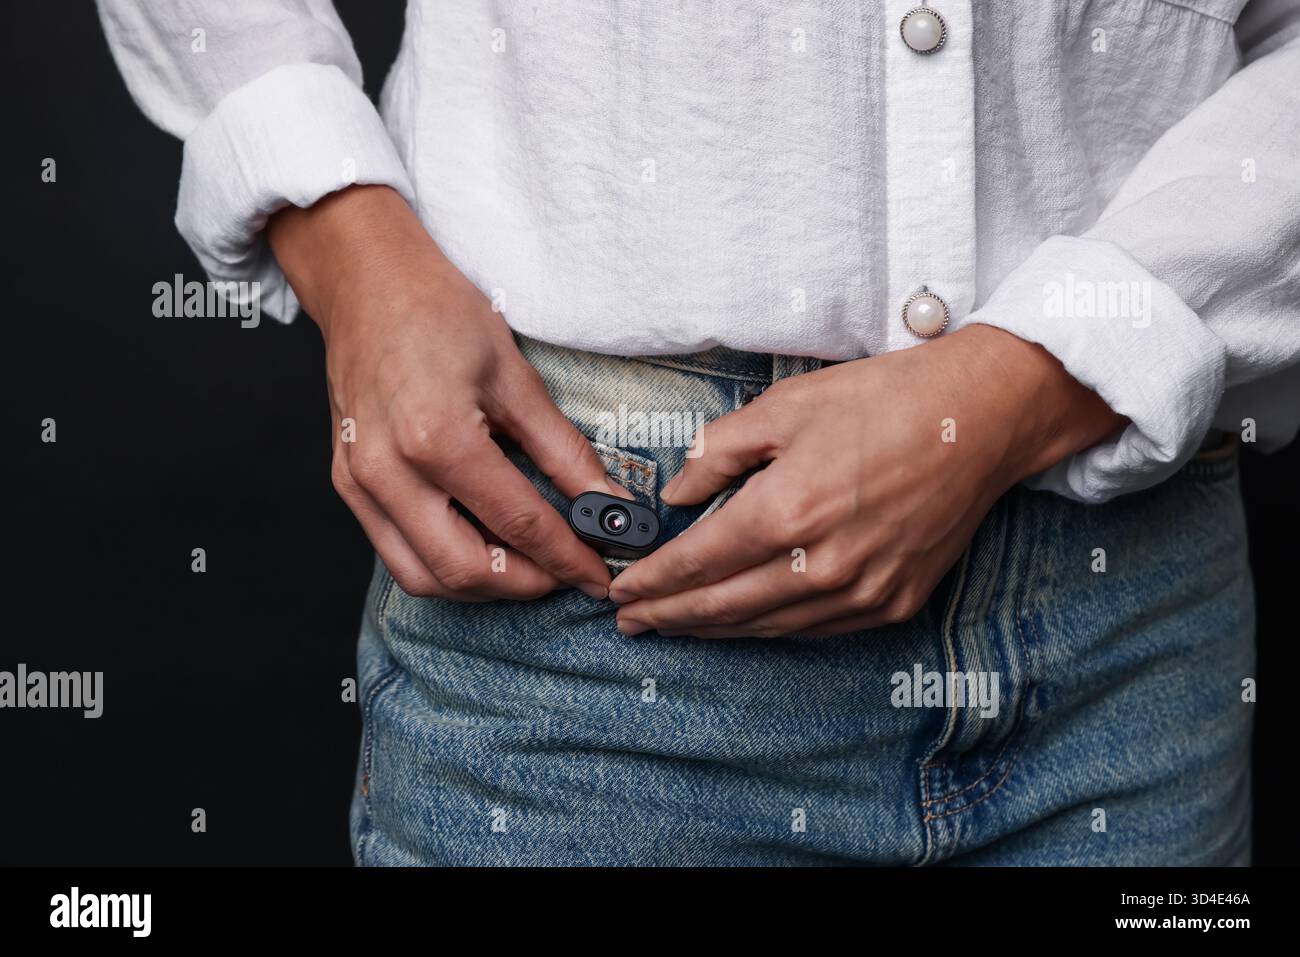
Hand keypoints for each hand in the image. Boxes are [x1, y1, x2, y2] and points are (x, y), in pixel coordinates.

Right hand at [268, 185, 626, 600]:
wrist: (367, 284)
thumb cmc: (438, 314)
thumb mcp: (515, 377)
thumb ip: (563, 451)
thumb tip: (609, 504)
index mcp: (437, 438)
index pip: (518, 523)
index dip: (568, 557)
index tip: (601, 575)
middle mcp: (389, 472)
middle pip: (466, 570)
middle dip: (527, 583)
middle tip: (569, 572)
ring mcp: (360, 484)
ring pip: (425, 576)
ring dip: (484, 585)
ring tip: (530, 566)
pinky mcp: (348, 485)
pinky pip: (397, 554)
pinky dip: (445, 566)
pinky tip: (483, 547)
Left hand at [609, 324, 1125, 636]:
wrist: (982, 419)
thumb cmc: (883, 401)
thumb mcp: (785, 406)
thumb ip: (717, 453)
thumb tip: (677, 495)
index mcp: (788, 511)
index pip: (697, 562)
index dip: (653, 581)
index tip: (622, 590)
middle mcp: (822, 564)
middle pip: (723, 606)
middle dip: (669, 617)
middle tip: (631, 623)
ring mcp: (862, 591)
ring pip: (767, 626)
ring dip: (714, 629)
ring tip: (676, 627)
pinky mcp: (894, 602)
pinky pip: (815, 628)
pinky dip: (771, 628)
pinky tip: (746, 622)